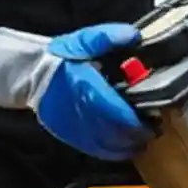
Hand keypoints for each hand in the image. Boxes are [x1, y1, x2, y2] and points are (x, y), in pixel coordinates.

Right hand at [0, 22, 152, 160]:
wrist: (34, 75)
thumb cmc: (64, 57)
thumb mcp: (86, 39)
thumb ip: (109, 37)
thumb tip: (134, 36)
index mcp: (86, 86)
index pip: (116, 111)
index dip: (136, 120)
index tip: (153, 120)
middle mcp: (80, 111)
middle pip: (114, 132)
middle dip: (136, 134)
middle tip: (153, 130)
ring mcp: (74, 126)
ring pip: (106, 145)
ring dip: (127, 145)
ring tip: (142, 139)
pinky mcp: (70, 135)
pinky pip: (95, 149)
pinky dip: (112, 151)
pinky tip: (124, 147)